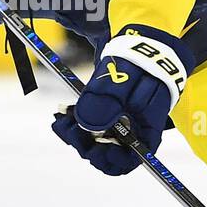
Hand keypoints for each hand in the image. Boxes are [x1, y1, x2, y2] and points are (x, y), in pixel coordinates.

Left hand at [52, 26, 190, 175]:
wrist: (142, 45)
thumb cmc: (141, 62)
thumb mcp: (125, 79)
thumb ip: (109, 102)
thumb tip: (87, 128)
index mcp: (146, 129)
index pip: (131, 160)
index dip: (113, 161)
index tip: (98, 148)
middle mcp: (131, 132)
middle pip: (106, 154)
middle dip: (85, 145)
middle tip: (69, 129)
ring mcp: (116, 125)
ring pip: (93, 142)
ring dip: (75, 135)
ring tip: (60, 120)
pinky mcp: (104, 115)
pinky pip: (86, 128)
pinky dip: (73, 124)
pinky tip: (61, 114)